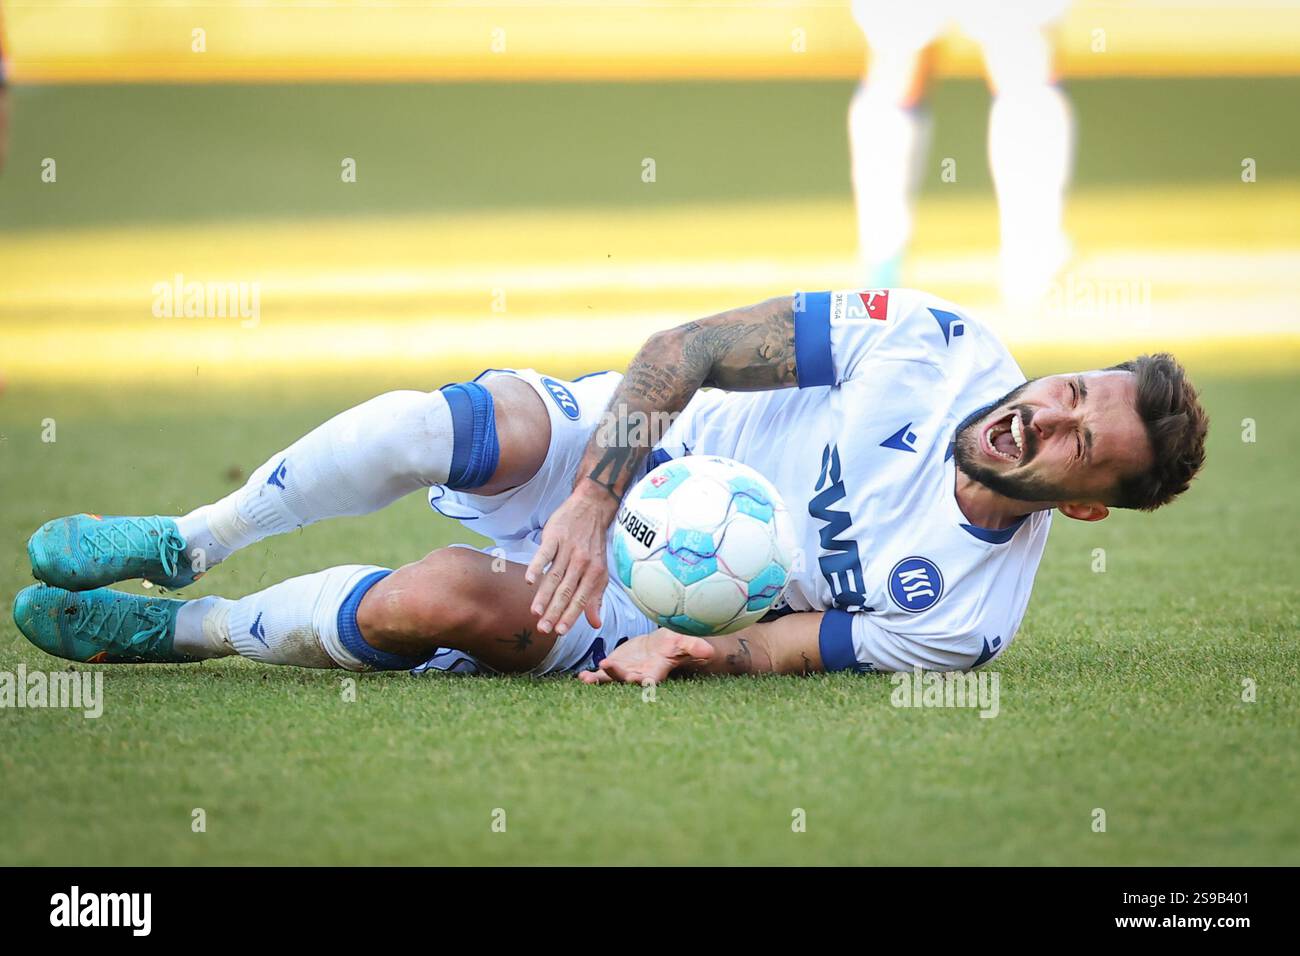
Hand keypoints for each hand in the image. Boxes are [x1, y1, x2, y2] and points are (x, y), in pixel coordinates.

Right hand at [525, 485, 617, 634]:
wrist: (592, 508)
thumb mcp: (600, 571)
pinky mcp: (555, 537)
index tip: (559, 632)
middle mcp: (582, 563)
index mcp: (595, 573)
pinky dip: (537, 567)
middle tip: (542, 628)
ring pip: (554, 577)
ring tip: (534, 612)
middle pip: (566, 591)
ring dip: (544, 596)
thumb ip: (596, 598)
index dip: (570, 616)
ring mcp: (568, 550)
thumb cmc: (594, 544)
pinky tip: (529, 581)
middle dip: (554, 612)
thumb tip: (595, 624)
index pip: (581, 599)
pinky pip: (544, 554)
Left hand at [577, 628, 714, 684]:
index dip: (645, 680)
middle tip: (608, 671)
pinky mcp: (615, 668)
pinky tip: (581, 678)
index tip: (639, 680)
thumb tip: (710, 650)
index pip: (651, 678)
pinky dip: (593, 677)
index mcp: (656, 671)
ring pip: (611, 679)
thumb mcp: (684, 642)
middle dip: (618, 676)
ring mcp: (625, 673)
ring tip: (586, 679)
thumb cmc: (676, 642)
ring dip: (599, 680)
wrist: (660, 645)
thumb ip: (694, 647)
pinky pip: (601, 675)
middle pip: (627, 678)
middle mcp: (639, 675)